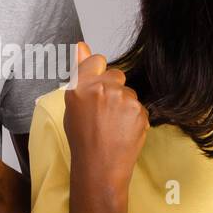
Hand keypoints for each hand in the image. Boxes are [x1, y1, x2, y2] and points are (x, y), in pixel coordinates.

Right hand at [63, 40, 148, 187]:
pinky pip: (139, 107)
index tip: (98, 86)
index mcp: (81, 86)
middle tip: (105, 112)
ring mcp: (123, 99)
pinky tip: (123, 131)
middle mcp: (102, 88)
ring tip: (113, 126)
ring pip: (129, 92)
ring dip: (124, 105)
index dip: (98, 73)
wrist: (99, 167)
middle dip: (114, 89)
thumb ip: (80, 73)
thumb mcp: (73, 105)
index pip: (97, 60)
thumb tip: (82, 45)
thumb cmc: (82, 140)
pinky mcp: (139, 110)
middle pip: (117, 75)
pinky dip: (134, 118)